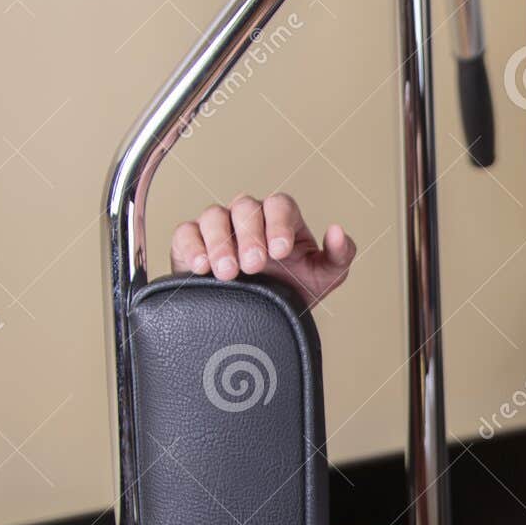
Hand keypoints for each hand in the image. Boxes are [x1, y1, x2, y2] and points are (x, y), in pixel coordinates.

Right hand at [170, 192, 356, 308]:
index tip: (281, 251)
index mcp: (281, 220)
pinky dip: (192, 247)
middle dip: (250, 235)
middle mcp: (249, 219)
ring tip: (229, 272)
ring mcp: (220, 228)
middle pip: (245, 207)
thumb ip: (339, 256)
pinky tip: (202, 268)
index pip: (280, 205)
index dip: (279, 223)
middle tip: (255, 265)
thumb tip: (338, 231)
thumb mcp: (324, 277)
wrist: (261, 319)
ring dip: (221, 243)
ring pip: (214, 216)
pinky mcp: (192, 244)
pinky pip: (186, 233)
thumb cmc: (291, 290)